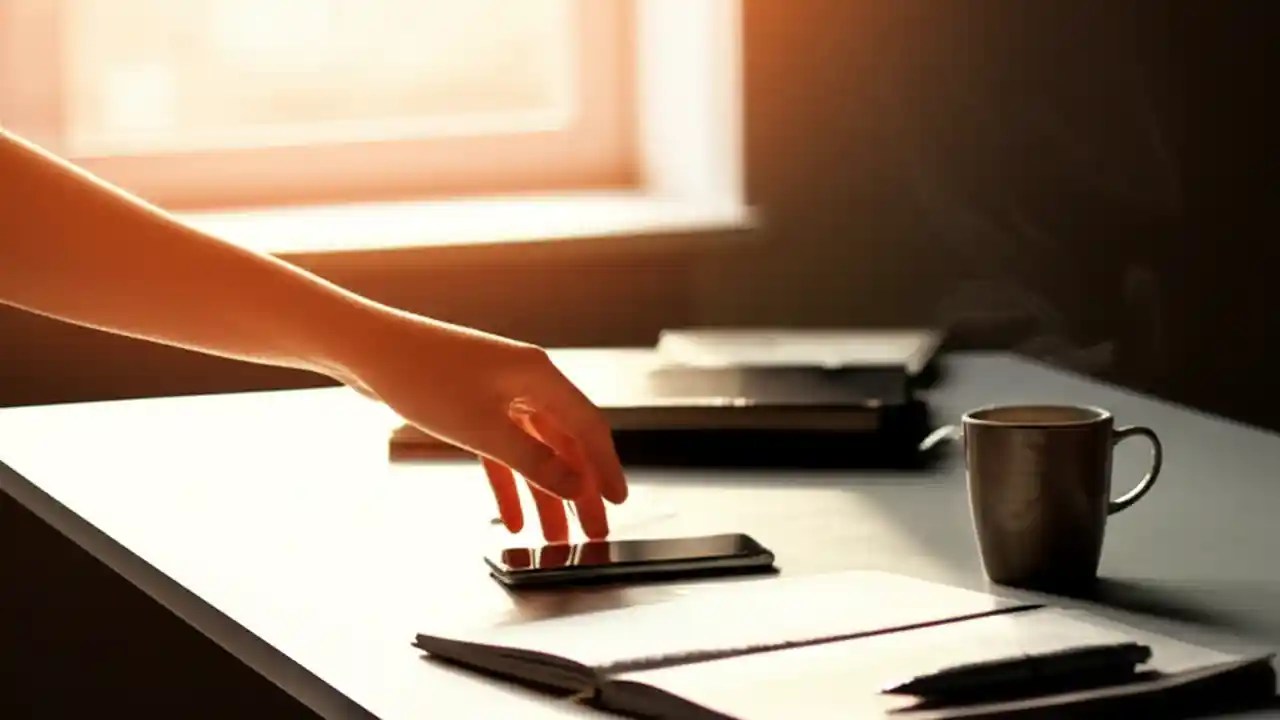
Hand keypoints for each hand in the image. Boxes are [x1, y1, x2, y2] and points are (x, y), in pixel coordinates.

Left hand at [340, 307, 627, 540]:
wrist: (367, 349)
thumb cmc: (422, 375)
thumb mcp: (484, 431)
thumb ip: (535, 463)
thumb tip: (577, 487)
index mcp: (539, 376)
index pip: (589, 428)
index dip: (607, 468)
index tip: (618, 502)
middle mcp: (525, 381)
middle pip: (565, 443)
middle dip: (579, 489)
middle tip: (592, 531)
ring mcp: (498, 392)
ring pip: (534, 450)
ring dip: (544, 493)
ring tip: (554, 536)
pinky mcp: (472, 404)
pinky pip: (502, 449)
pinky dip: (508, 481)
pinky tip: (511, 516)